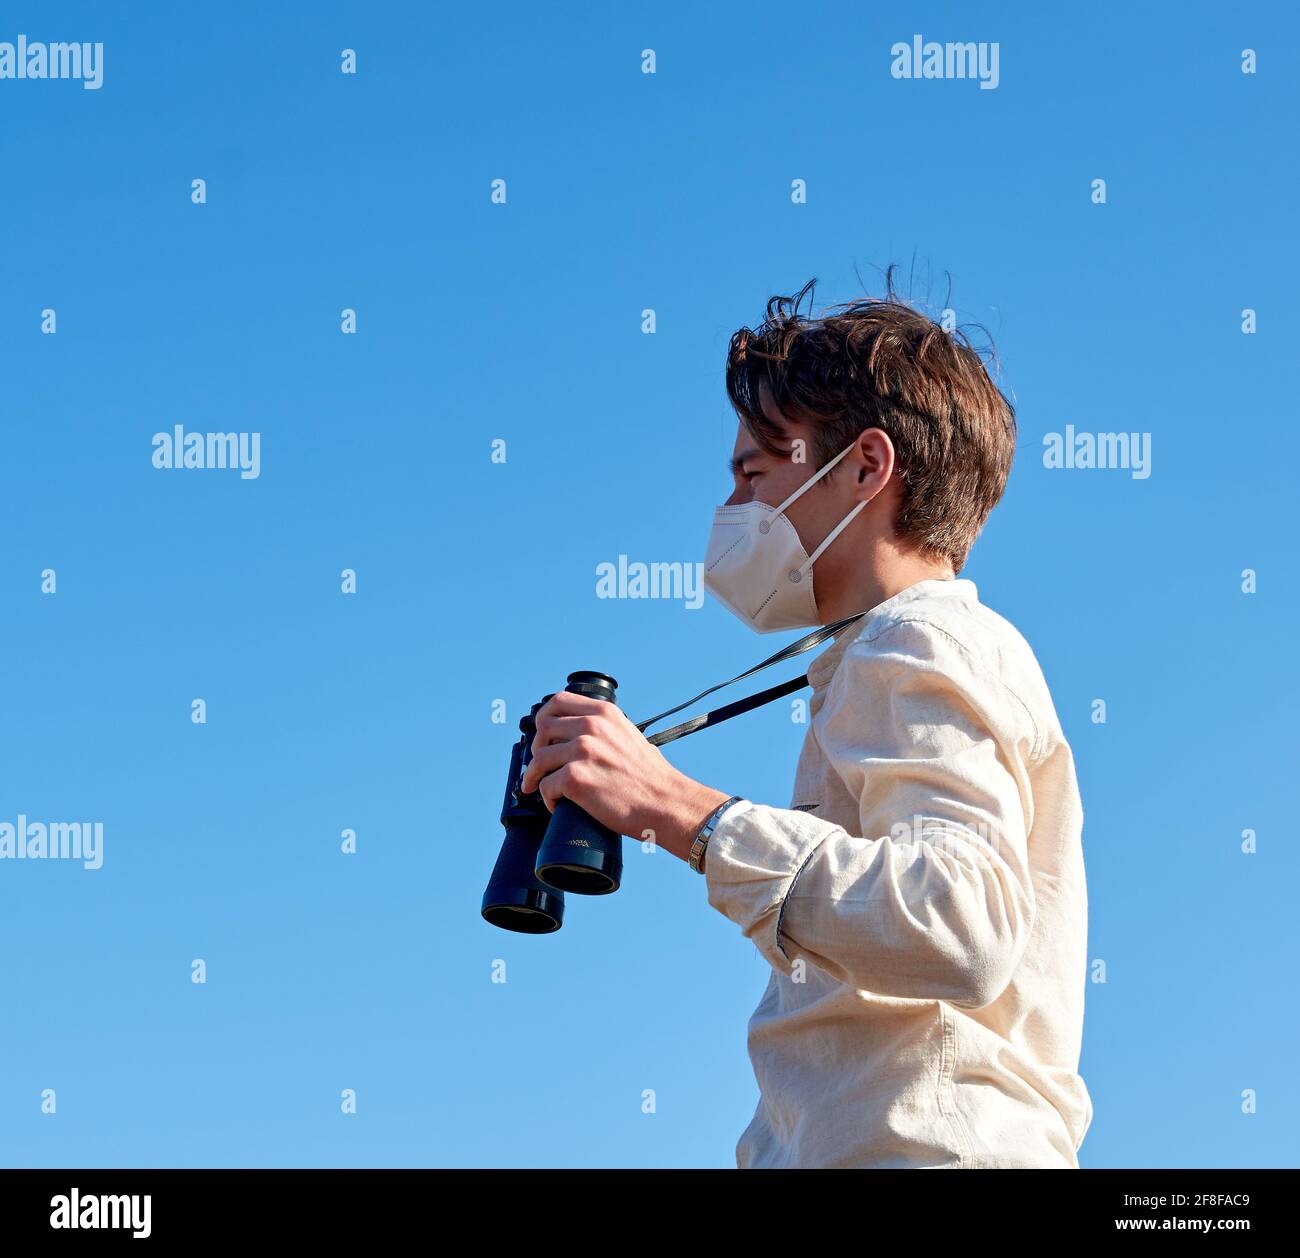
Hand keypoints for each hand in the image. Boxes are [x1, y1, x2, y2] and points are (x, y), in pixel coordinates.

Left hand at [517, 691, 731, 861]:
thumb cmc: (651, 776)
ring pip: (539, 759)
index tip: (542, 735)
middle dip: (537, 749)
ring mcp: (583, 751)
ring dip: (535, 776)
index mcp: (604, 713)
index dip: (544, 718)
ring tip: (541, 788)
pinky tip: (558, 804)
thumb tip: (580, 733)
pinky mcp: (576, 778)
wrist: (666, 802)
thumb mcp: (629, 735)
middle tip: (542, 766)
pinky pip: (545, 786)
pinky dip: (547, 799)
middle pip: (542, 728)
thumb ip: (605, 728)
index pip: (558, 701)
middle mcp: (592, 726)